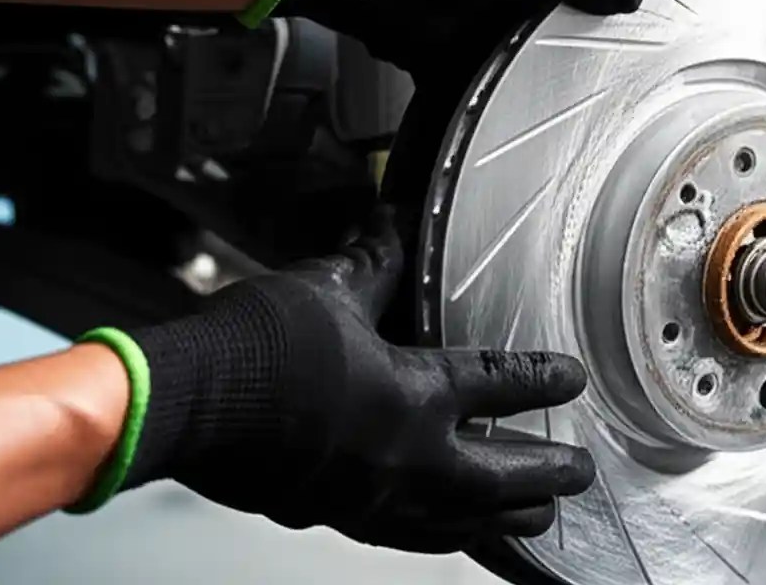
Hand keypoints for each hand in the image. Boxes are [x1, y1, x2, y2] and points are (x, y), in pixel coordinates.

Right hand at [122, 207, 595, 552]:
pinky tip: (454, 532)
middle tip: (582, 471)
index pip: (501, 384)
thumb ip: (376, 263)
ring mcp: (375, 496)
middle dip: (551, 472)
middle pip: (503, 475)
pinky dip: (449, 534)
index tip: (572, 379)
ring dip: (510, 516)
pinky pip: (414, 537)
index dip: (544, 379)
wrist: (184, 403)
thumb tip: (397, 227)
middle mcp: (406, 456)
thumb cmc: (250, 351)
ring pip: (465, 520)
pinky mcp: (340, 515)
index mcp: (413, 392)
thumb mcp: (327, 290)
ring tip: (539, 517)